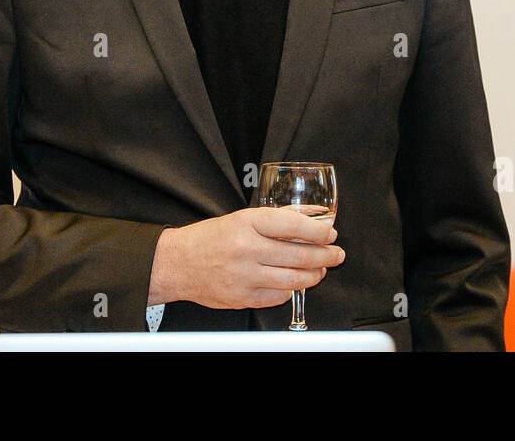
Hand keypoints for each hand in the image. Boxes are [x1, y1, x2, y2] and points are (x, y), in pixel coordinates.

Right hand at [147, 207, 344, 310]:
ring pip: (293, 279)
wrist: (178, 263)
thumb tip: (313, 216)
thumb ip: (277, 218)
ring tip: (322, 270)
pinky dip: (291, 290)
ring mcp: (244, 276)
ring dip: (314, 275)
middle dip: (324, 255)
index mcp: (246, 223)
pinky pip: (278, 297)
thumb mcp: (241, 218)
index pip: (292, 225)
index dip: (318, 231)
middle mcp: (246, 249)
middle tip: (336, 254)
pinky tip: (295, 284)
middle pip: (298, 255)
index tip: (331, 233)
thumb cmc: (210, 238)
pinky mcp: (242, 297)